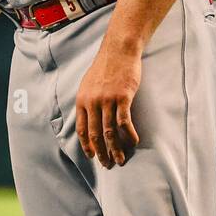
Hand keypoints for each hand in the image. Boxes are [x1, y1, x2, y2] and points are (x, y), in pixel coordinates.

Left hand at [75, 45, 141, 167]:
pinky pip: (124, 121)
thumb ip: (87, 101)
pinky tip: (134, 142)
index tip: (92, 156)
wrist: (118, 50)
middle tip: (108, 165)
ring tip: (121, 160)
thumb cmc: (105, 67)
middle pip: (95, 134)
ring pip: (110, 131)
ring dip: (115, 149)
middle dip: (102, 153)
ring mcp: (107, 100)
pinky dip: (129, 135)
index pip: (82, 129)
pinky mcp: (123, 97)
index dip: (87, 145)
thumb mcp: (88, 84)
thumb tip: (88, 118)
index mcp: (82, 100)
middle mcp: (93, 102)